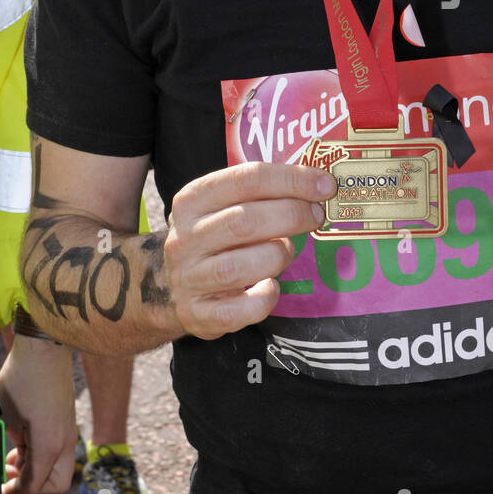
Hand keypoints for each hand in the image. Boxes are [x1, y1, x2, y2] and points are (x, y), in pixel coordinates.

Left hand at [0, 336, 75, 493]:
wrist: (46, 346)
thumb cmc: (22, 379)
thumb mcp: (5, 418)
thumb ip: (7, 446)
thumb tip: (6, 461)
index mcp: (50, 444)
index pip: (33, 485)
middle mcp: (65, 441)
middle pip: (55, 483)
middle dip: (32, 484)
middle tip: (9, 471)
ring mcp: (69, 429)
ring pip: (58, 465)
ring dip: (35, 467)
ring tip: (12, 452)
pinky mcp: (67, 419)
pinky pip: (57, 448)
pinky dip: (41, 452)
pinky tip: (22, 437)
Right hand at [163, 161, 335, 338]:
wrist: (167, 285)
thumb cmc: (213, 237)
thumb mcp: (222, 205)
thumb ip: (261, 193)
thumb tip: (319, 184)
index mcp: (192, 200)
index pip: (246, 179)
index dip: (292, 180)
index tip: (325, 185)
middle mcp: (186, 237)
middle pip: (243, 222)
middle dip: (292, 216)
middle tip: (316, 216)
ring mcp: (188, 278)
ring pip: (238, 268)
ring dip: (277, 256)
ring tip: (287, 251)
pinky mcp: (197, 314)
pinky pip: (238, 311)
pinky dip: (264, 299)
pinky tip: (271, 287)